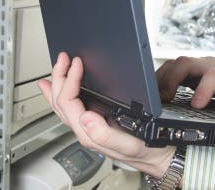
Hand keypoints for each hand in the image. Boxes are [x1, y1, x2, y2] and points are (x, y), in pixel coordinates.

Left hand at [37, 52, 174, 178]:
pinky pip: (71, 107)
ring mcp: (87, 125)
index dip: (69, 81)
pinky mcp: (95, 121)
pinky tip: (59, 88)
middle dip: (59, 77)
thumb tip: (85, 118)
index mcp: (89, 132)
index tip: (77, 64)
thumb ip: (105, 135)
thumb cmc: (146, 150)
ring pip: (63, 104)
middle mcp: (84, 129)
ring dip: (58, 83)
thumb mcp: (130, 144)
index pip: (68, 102)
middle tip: (64, 58)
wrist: (157, 156)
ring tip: (57, 68)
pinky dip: (62, 93)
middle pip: (60, 101)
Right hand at [156, 54, 214, 114]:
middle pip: (187, 62)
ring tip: (152, 97)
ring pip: (175, 64)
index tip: (197, 104)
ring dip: (162, 78)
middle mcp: (209, 63)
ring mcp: (198, 66)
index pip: (214, 75)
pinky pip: (170, 69)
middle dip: (173, 78)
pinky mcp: (189, 71)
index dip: (204, 88)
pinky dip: (160, 79)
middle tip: (164, 98)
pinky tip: (152, 93)